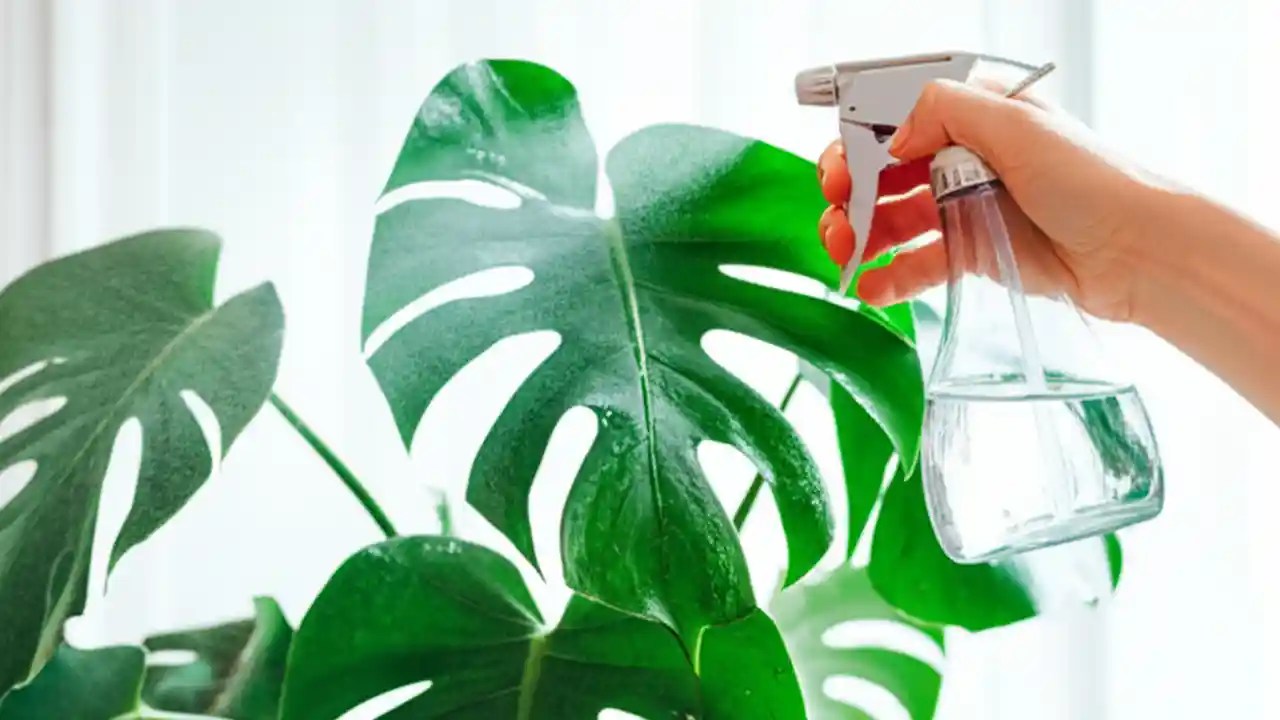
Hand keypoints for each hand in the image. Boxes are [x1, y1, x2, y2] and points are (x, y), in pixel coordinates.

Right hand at [817, 79, 1169, 321]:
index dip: (858, 145)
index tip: (841, 173)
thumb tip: (892, 137)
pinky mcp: (974, 251)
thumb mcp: (1017, 126)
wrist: (1138, 252)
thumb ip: (946, 112)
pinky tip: (870, 288)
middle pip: (884, 172)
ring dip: (860, 235)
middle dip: (849, 194)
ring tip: (844, 256)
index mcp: (976, 113)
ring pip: (893, 218)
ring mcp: (967, 205)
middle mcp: (966, 155)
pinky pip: (918, 262)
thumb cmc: (1093, 180)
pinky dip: (889, 275)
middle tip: (836, 218)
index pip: (895, 120)